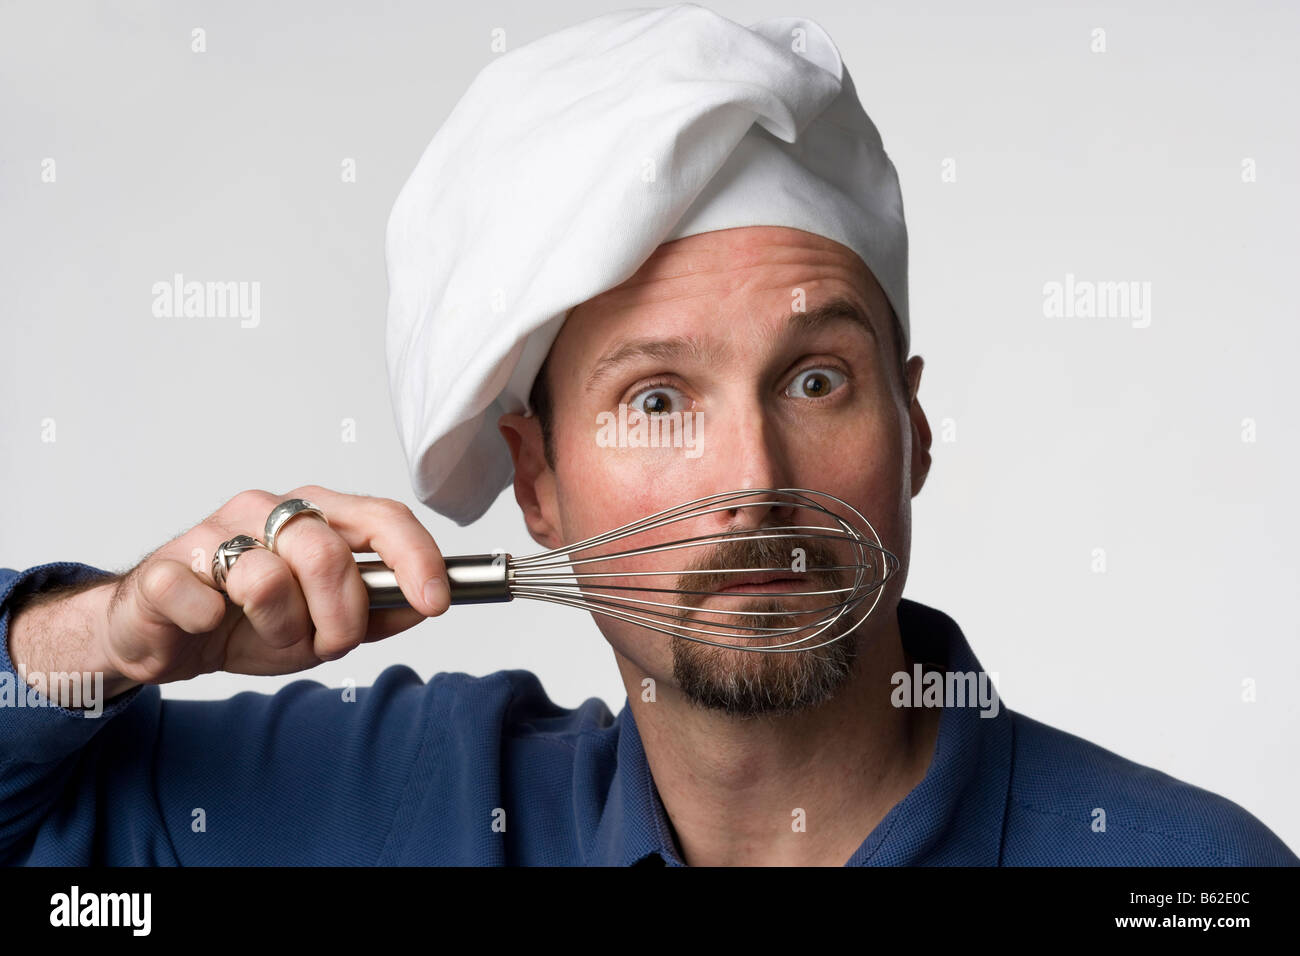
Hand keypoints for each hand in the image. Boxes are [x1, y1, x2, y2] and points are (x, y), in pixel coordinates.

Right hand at [96, 485, 449, 685]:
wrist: (160, 634)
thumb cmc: (247, 622)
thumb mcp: (326, 624)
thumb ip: (378, 611)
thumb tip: (427, 602)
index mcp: (314, 516)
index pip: (381, 517)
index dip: (415, 557)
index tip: (435, 600)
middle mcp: (266, 511)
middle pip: (327, 554)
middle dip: (337, 619)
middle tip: (318, 641)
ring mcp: (211, 534)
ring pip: (268, 581)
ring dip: (276, 630)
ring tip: (261, 632)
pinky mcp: (162, 569)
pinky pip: (202, 602)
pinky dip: (209, 625)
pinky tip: (206, 622)